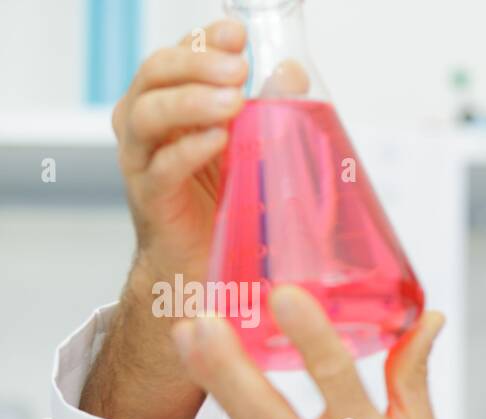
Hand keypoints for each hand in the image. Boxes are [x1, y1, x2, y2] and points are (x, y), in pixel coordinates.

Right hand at [114, 18, 248, 292]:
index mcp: (168, 104)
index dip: (203, 40)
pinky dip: (190, 151)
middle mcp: (147, 124)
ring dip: (191, 101)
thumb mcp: (250, 148)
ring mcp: (143, 160)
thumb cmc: (221, 201)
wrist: (199, 265)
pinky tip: (218, 140)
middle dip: (196, 64)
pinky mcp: (152, 198)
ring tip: (231, 101)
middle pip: (155, 74)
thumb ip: (267, 110)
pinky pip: (163, 167)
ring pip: (149, 114)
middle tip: (237, 69)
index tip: (236, 34)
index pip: (177, 56)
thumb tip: (291, 73)